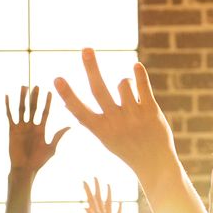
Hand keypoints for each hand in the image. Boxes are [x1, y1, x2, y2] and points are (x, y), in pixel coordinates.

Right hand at [6, 85, 68, 173]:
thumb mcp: (51, 147)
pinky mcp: (12, 129)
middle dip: (35, 97)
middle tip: (37, 85)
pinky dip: (8, 106)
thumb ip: (58, 136)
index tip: (50, 92)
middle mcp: (31, 125)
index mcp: (41, 129)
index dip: (47, 102)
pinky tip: (7, 96)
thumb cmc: (39, 160)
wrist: (25, 168)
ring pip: (22, 109)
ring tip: (24, 86)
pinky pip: (10, 115)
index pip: (45, 112)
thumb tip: (70, 126)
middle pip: (33, 108)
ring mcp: (21, 126)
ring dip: (22, 98)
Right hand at [54, 48, 175, 184]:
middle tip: (86, 49)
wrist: (156, 164)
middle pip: (99, 90)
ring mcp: (134, 116)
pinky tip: (137, 66)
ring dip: (125, 81)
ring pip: (124, 84)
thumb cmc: (127, 148)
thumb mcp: (106, 138)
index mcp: (101, 130)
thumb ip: (90, 120)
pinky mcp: (151, 111)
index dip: (68, 95)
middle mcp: (116, 122)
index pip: (80, 110)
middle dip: (91, 68)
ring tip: (129, 92)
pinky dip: (139, 74)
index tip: (56, 79)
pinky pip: (143, 87)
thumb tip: (67, 105)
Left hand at [83, 178, 122, 212]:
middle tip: (95, 177)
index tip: (84, 181)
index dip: (88, 191)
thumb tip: (86, 208)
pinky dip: (119, 208)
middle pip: (99, 200)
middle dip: (97, 189)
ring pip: (109, 205)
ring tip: (107, 185)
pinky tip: (120, 202)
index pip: (92, 201)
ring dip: (108, 195)